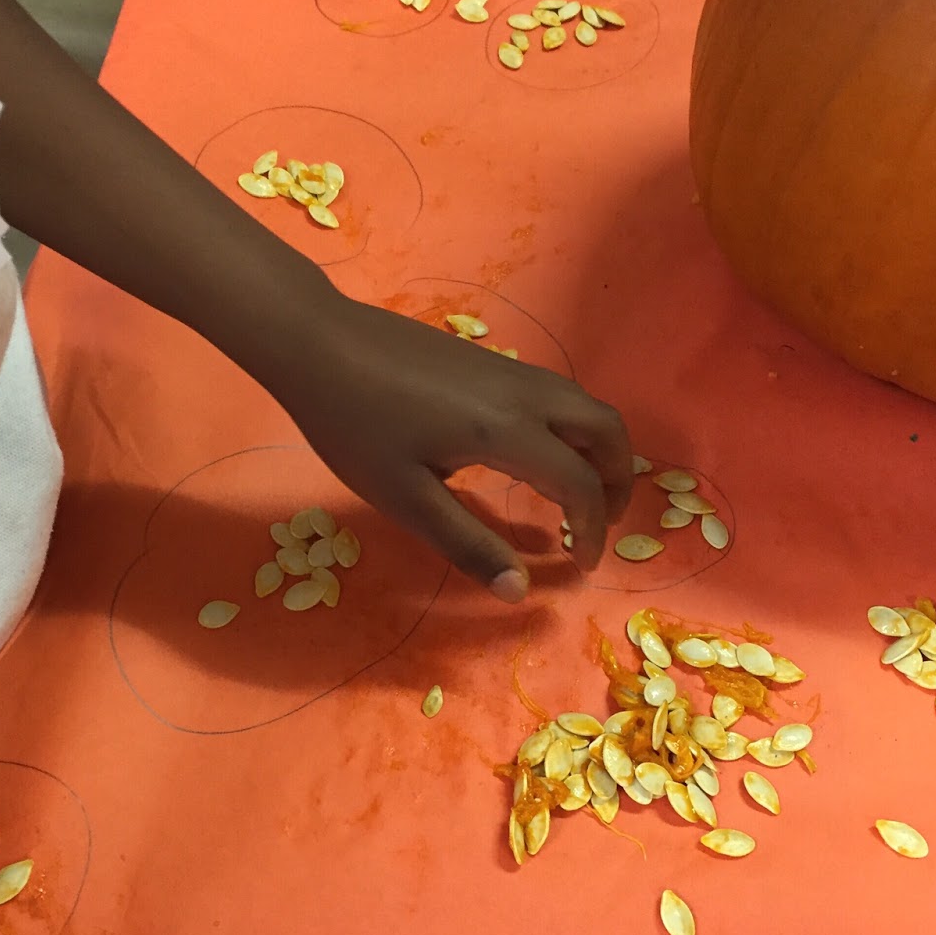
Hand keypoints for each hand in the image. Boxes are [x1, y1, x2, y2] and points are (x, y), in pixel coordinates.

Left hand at [262, 292, 633, 599]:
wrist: (317, 342)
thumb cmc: (354, 425)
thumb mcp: (405, 498)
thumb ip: (468, 544)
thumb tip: (519, 592)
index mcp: (508, 431)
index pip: (579, 485)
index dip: (591, 531)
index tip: (579, 566)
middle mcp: (524, 394)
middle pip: (607, 430)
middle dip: (618, 480)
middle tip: (596, 525)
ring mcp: (510, 369)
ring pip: (584, 405)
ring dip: (597, 451)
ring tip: (575, 497)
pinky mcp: (490, 360)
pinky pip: (556, 395)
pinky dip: (571, 430)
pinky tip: (534, 459)